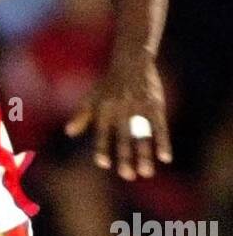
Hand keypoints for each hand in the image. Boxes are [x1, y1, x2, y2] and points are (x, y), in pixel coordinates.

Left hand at [64, 57, 170, 180]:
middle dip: (125, 157)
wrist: (131, 60)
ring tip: (146, 172)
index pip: (102, 133)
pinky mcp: (154, 105)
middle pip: (124, 138)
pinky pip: (160, 126)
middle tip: (127, 175)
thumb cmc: (108, 84)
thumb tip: (69, 132)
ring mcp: (139, 108)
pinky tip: (165, 158)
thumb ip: (81, 116)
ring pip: (143, 135)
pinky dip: (163, 141)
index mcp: (105, 111)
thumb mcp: (92, 98)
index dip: (103, 148)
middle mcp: (122, 110)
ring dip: (144, 154)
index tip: (103, 163)